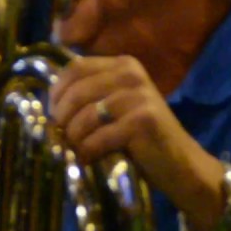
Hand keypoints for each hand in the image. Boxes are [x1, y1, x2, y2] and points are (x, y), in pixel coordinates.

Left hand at [48, 55, 204, 191]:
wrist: (182, 165)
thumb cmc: (142, 138)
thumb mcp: (116, 107)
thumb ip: (90, 95)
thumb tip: (49, 104)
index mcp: (124, 65)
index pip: (75, 68)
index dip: (57, 92)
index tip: (54, 114)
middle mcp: (132, 74)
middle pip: (76, 92)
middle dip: (62, 119)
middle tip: (63, 138)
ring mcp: (139, 97)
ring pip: (83, 117)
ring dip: (74, 139)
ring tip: (79, 150)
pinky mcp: (143, 122)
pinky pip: (97, 138)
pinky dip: (88, 152)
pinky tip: (91, 159)